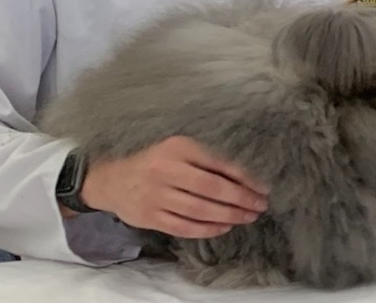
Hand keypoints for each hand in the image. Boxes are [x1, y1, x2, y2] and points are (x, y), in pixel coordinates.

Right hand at [80, 136, 268, 239]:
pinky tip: (225, 227)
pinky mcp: (148, 217)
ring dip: (230, 216)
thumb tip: (248, 173)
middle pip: (212, 189)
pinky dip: (208, 229)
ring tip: (248, 217)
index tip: (264, 186)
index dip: (246, 177)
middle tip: (261, 205)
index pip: (220, 163)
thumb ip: (208, 156)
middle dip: (242, 199)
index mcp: (177, 147)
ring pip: (200, 211)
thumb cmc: (156, 160)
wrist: (111, 179)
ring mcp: (155, 196)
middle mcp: (165, 170)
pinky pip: (184, 227)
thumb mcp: (179, 148)